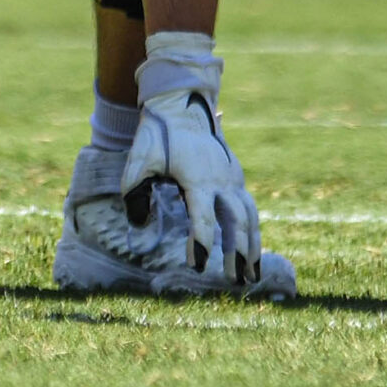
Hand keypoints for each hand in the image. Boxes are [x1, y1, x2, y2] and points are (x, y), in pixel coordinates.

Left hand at [122, 36, 262, 285]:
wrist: (179, 104)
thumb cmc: (156, 134)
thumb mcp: (139, 160)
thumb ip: (135, 192)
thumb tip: (138, 224)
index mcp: (198, 178)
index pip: (203, 219)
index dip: (200, 244)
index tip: (196, 264)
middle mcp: (222, 180)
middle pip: (238, 222)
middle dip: (239, 253)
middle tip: (237, 281)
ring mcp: (232, 176)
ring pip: (249, 216)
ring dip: (252, 245)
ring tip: (251, 275)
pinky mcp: (235, 175)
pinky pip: (248, 206)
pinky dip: (251, 229)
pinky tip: (249, 249)